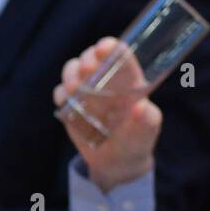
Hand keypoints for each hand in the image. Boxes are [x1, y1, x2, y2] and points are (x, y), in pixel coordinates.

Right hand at [52, 37, 160, 191]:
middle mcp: (107, 81)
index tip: (104, 48)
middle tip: (88, 69)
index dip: (111, 47)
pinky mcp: (73, 104)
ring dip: (71, 73)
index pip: (120, 55)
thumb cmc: (137, 142)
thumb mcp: (146, 133)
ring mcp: (88, 91)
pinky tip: (67, 100)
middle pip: (93, 57)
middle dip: (88, 59)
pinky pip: (61, 92)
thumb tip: (143, 108)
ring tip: (74, 87)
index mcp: (129, 81)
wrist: (117, 163)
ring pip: (74, 70)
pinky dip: (61, 93)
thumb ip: (148, 121)